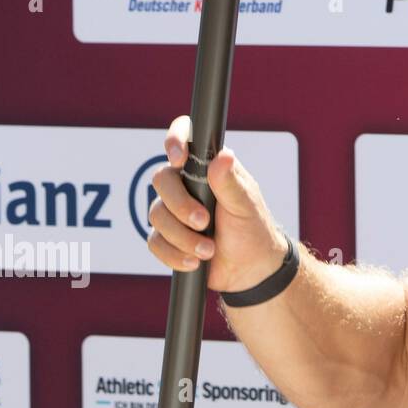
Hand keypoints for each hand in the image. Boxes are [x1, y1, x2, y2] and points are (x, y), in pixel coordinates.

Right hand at [147, 115, 288, 293]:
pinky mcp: (167, 237)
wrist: (250, 268)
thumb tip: (223, 156)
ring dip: (182, 236)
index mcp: (208, 168)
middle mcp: (187, 184)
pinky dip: (174, 254)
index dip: (175, 140)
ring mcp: (174, 210)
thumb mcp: (246, 204)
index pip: (185, 139)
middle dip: (180, 205)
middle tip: (204, 222)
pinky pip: (154, 242)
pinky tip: (195, 262)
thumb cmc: (253, 228)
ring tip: (208, 250)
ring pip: (156, 214)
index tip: (179, 159)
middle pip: (161, 180)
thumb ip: (230, 182)